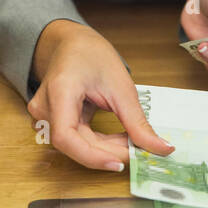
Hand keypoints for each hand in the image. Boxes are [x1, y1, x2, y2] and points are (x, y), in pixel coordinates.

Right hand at [28, 19, 173, 169]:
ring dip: (107, 149)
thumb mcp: (121, 87)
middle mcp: (44, 107)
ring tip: (132, 143)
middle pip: (75, 145)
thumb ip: (138, 123)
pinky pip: (79, 141)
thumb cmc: (91, 55)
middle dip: (110, 152)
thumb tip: (162, 149)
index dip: (92, 156)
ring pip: (78, 146)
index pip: (66, 137)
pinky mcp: (54, 123)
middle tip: (140, 152)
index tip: (120, 163)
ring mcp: (45, 117)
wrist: (73, 44)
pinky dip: (102, 144)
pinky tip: (121, 139)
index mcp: (59, 91)